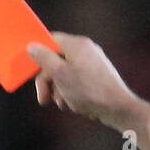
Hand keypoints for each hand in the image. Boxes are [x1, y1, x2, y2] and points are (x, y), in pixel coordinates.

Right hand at [28, 32, 142, 128]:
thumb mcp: (60, 74)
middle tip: (44, 99)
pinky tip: (73, 105)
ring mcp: (93, 64)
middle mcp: (86, 50)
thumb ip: (44, 58)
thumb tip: (32, 46)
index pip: (50, 40)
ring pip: (65, 74)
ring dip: (59, 90)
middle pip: (56, 60)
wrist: (118, 109)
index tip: (32, 72)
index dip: (38, 55)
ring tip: (64, 103)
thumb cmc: (89, 91)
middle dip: (48, 81)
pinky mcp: (97, 78)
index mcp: (77, 44)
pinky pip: (77, 82)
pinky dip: (71, 93)